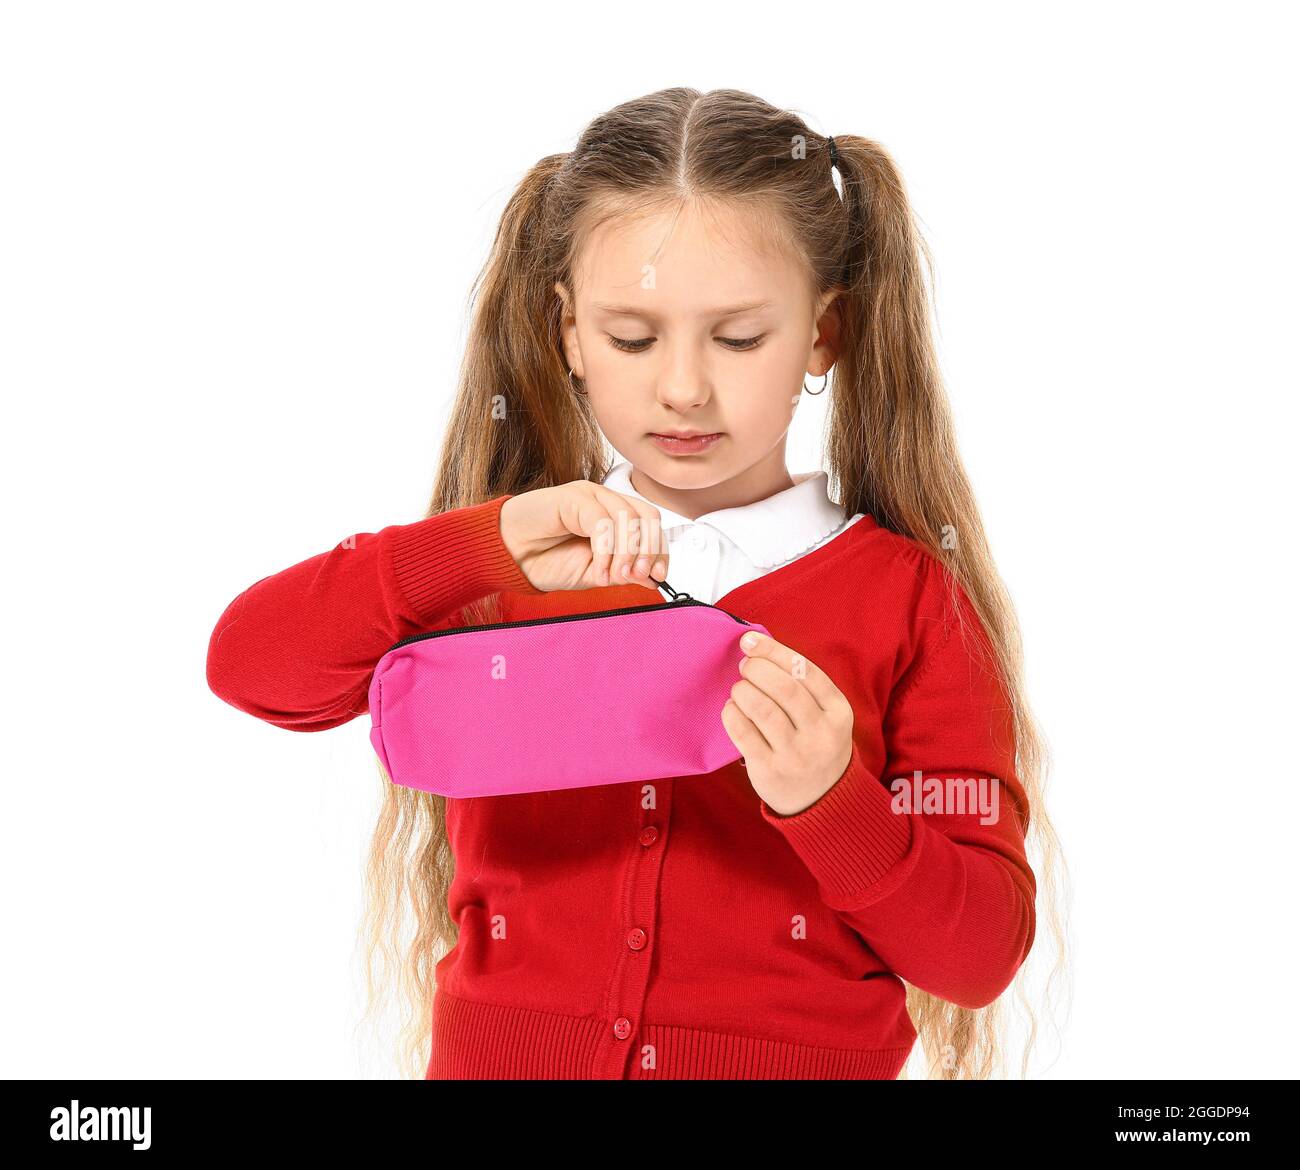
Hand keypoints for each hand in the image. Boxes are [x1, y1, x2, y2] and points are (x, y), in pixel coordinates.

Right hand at [498, 481, 669, 592]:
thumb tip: (653, 579)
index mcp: (616, 516)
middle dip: (649, 550)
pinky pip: (602, 522)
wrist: (511, 557)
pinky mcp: (574, 496)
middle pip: (646, 518)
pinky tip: (599, 569)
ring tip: (614, 577)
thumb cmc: (548, 561)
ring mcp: (591, 495)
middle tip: (639, 576)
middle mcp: (607, 501)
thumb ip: (623, 573)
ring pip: (627, 518)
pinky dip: (606, 550)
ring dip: (626, 553)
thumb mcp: (594, 574)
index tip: (659, 576)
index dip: (660, 550)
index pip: (651, 526)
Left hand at [721, 630, 854, 816]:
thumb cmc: (816, 744)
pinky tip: (731, 709)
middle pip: (785, 688)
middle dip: (757, 669)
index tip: (750, 641)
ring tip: (739, 689)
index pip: (806, 671)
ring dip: (743, 691)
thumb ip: (802, 686)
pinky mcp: (770, 771)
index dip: (774, 652)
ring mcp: (796, 755)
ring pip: (763, 709)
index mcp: (838, 712)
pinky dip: (732, 714)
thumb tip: (757, 648)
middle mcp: (821, 734)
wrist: (823, 800)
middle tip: (745, 666)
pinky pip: (744, 734)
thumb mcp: (825, 716)